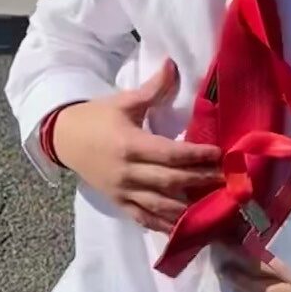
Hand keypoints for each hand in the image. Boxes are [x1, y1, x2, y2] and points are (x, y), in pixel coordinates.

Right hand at [51, 60, 223, 233]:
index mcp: (130, 145)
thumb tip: (172, 63)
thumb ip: (152, 88)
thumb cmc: (96, 117)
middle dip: (200, 180)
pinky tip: (183, 228)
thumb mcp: (124, 101)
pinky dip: (163, 225)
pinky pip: (143, 218)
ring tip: (213, 205)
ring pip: (160, 205)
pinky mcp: (118, 203)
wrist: (63, 139)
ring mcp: (122, 191)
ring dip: (188, 207)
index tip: (219, 154)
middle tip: (227, 179)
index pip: (170, 154)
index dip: (196, 155)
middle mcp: (128, 172)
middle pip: (171, 180)